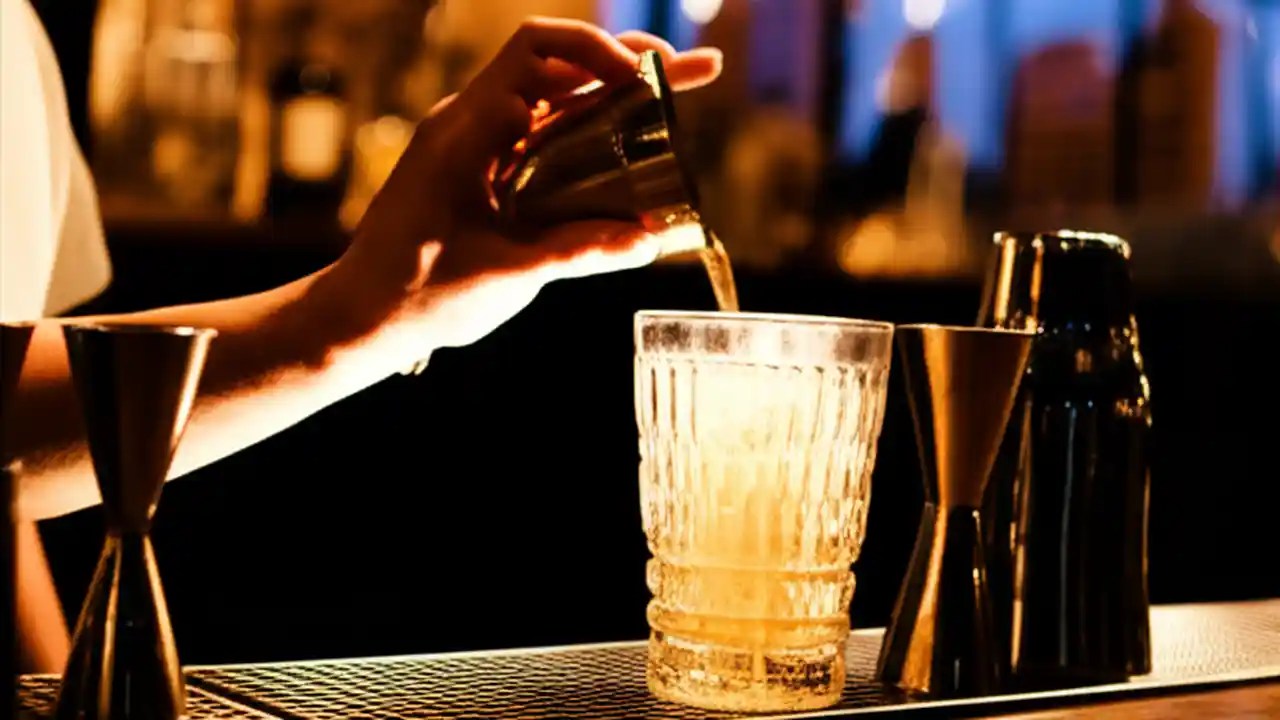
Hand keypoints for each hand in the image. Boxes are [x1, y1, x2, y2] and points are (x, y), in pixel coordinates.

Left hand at [309, 18, 721, 374]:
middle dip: (626, 62)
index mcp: (465, 132)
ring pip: (551, 96)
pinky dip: (586, 131)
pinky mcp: (477, 169)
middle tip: (694, 72)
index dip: (599, 52)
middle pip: (555, 63)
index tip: (648, 79)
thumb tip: (649, 240)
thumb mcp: (507, 275)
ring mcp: (471, 143)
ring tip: (674, 102)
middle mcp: (467, 123)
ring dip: (610, 94)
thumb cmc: (416, 295)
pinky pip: (538, 133)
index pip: (537, 52)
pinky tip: (627, 150)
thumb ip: (578, 252)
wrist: (359, 316)